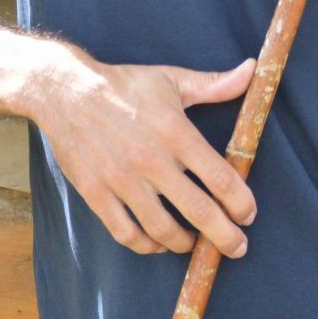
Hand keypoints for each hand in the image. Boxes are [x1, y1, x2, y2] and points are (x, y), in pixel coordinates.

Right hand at [30, 50, 256, 257]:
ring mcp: (122, 180)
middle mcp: (151, 159)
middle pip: (200, 212)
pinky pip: (126, 233)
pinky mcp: (97, 193)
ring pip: (164, 229)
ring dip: (186, 244)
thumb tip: (252, 71)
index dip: (241, 203)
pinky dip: (147, 246)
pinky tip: (159, 243)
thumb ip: (214, 84)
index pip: (221, 178)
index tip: (247, 214)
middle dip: (225, 237)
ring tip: (195, 244)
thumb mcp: (171, 79)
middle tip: (237, 247)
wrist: (65, 90)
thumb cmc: (122, 85)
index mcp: (175, 132)